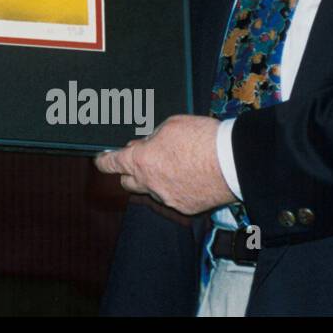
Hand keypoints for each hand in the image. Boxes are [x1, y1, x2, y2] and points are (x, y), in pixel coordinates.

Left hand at [94, 115, 233, 215]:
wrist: (233, 162)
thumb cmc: (202, 138)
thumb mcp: (170, 125)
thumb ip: (151, 137)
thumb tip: (144, 145)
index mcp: (140, 160)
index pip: (110, 164)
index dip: (103, 161)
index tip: (100, 160)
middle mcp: (149, 183)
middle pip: (126, 182)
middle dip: (129, 172)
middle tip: (142, 161)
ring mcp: (166, 198)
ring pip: (150, 191)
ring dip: (154, 181)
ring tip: (173, 167)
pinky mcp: (184, 207)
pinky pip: (172, 198)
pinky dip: (175, 189)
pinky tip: (189, 178)